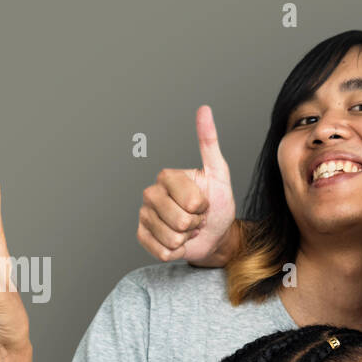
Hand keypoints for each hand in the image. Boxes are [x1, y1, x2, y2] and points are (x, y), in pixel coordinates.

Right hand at [136, 105, 235, 264]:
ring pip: (172, 238)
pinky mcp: (142, 236)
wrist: (214, 234)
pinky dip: (176, 251)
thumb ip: (209, 143)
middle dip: (195, 224)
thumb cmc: (217, 204)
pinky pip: (162, 251)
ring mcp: (145, 215)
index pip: (190, 202)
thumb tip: (204, 110)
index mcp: (167, 176)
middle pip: (180, 221)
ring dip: (186, 239)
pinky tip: (178, 242)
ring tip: (189, 230)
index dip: (203, 207)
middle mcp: (151, 193)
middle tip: (197, 218)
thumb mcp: (219, 174)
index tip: (204, 203)